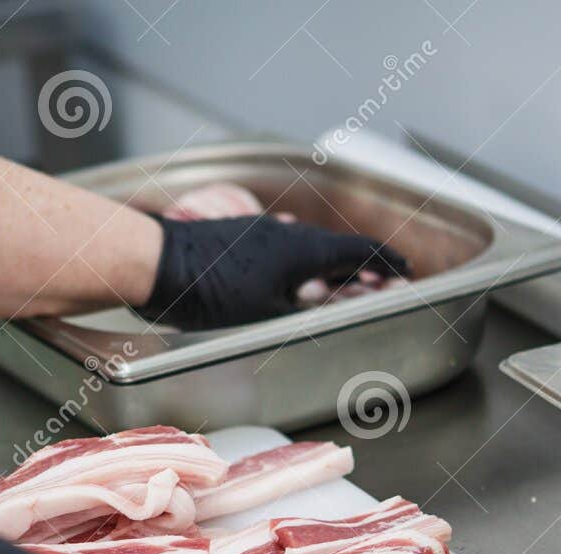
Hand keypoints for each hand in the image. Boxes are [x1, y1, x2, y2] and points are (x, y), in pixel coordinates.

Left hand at [136, 215, 409, 329]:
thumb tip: (329, 307)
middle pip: (337, 250)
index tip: (405, 272)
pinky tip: (296, 279)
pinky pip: (286, 250)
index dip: (387, 263)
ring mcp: (262, 233)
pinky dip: (304, 266)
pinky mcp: (240, 238)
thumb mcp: (265, 313)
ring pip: (310, 250)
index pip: (360, 251)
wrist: (155, 262)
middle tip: (382, 286)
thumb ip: (303, 311)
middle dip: (363, 269)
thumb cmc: (207, 290)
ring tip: (344, 288)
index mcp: (303, 251)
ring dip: (332, 268)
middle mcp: (287, 235)